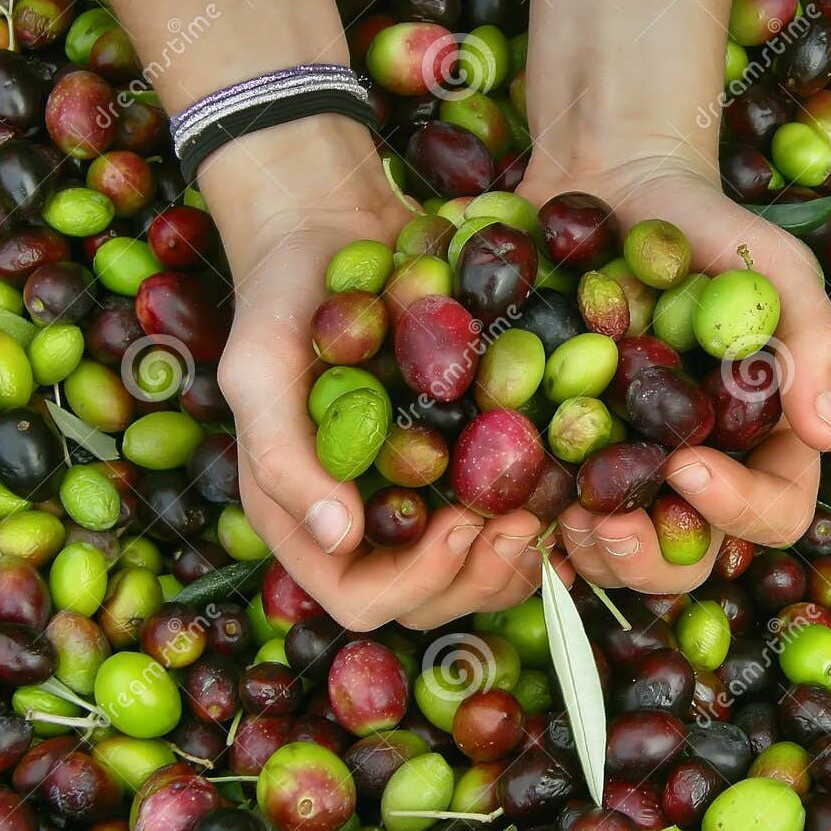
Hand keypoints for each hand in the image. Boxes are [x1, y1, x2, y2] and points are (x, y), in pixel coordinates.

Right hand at [211, 118, 551, 629]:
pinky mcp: (464, 465)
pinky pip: (505, 522)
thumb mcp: (259, 368)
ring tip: (547, 511)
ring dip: (516, 560)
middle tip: (522, 523)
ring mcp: (418, 498)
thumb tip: (339, 535)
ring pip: (475, 576)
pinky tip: (571, 503)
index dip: (413, 582)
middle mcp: (365, 525)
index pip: (358, 599)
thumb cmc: (281, 298)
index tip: (456, 526)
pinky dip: (539, 524)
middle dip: (478, 576)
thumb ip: (282, 455)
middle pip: (428, 603)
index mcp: (306, 520)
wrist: (330, 226)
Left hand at [519, 152, 830, 592]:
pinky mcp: (559, 460)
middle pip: (690, 562)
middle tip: (606, 522)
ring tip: (562, 514)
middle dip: (650, 558)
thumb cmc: (704, 226)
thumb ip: (813, 343)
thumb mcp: (775, 268)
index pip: (774, 513)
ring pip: (618, 560)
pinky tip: (514, 514)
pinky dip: (534, 533)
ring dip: (591, 555)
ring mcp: (625, 473)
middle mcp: (694, 473)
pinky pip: (551, 523)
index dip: (737, 508)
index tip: (687, 463)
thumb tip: (826, 434)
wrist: (609, 184)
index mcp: (758, 444)